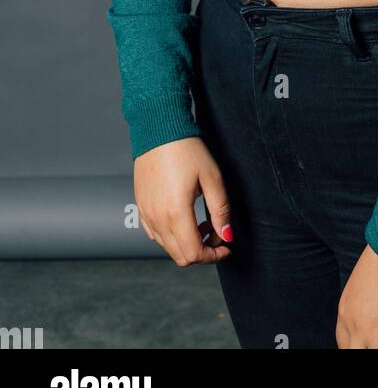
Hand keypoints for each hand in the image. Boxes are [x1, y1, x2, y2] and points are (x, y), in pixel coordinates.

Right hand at [133, 136, 233, 265]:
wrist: (158, 130)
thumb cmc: (186, 149)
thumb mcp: (212, 178)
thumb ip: (221, 210)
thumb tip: (227, 234)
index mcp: (175, 213)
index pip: (193, 254)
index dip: (213, 255)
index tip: (226, 245)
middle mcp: (157, 219)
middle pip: (180, 256)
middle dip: (202, 251)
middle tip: (217, 232)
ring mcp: (146, 214)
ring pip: (167, 247)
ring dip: (187, 243)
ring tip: (203, 221)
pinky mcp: (141, 207)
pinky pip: (155, 234)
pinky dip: (172, 235)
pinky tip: (184, 217)